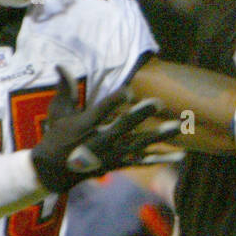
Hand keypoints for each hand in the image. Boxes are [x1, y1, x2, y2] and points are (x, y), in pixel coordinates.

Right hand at [31, 67, 182, 192]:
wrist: (53, 171)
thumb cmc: (57, 135)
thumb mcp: (57, 112)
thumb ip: (65, 89)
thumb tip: (60, 64)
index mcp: (84, 126)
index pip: (100, 111)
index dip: (114, 101)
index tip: (128, 90)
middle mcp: (99, 141)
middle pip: (123, 127)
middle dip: (141, 115)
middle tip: (159, 102)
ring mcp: (111, 155)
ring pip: (138, 144)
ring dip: (159, 136)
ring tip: (178, 126)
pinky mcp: (119, 164)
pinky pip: (143, 161)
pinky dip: (161, 158)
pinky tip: (182, 155)